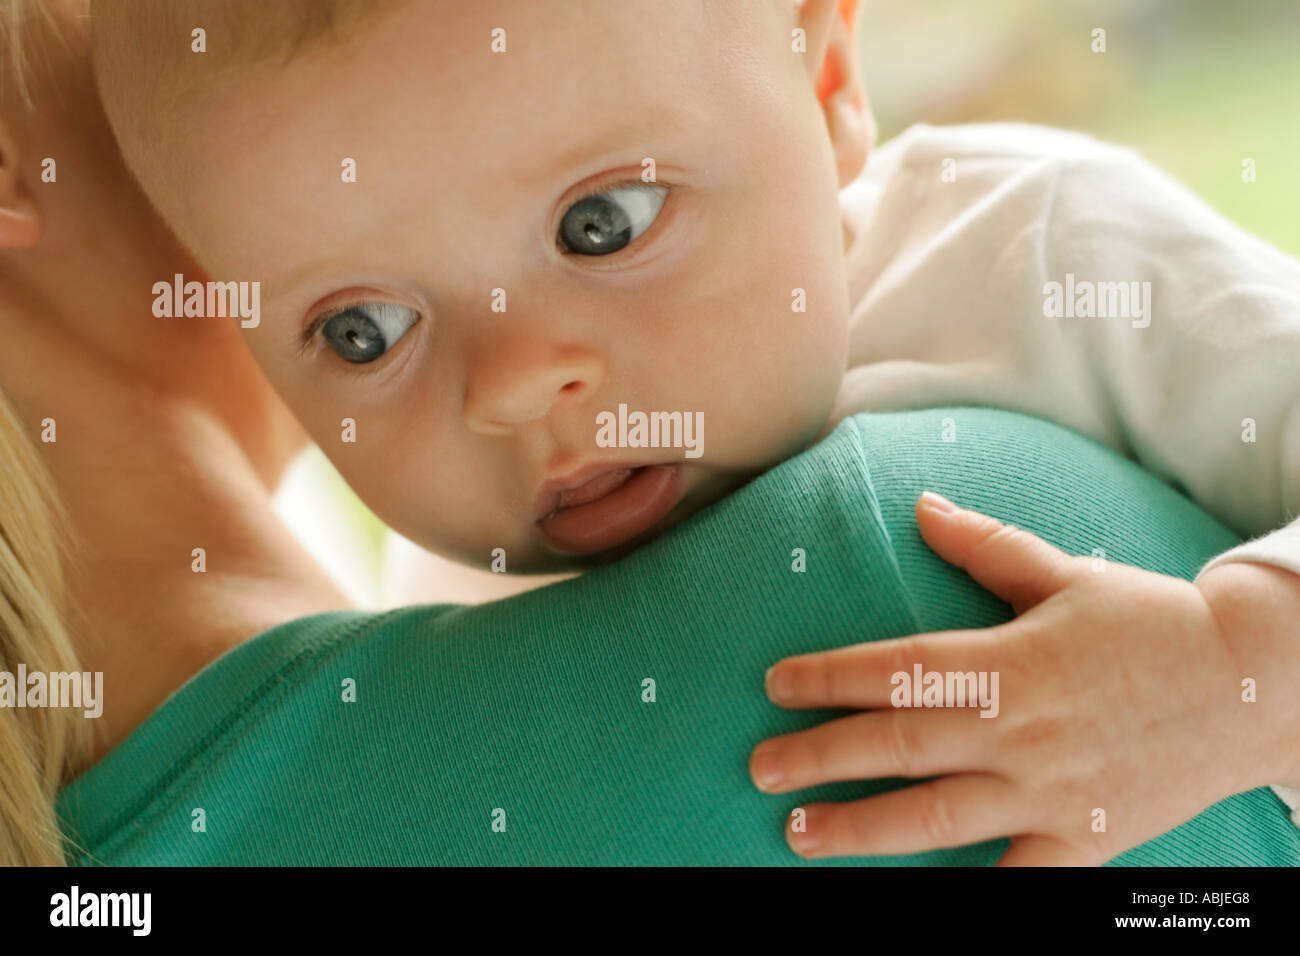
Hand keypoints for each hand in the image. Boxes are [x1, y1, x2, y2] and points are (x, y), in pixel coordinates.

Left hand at [749, 492, 1299, 864]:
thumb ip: (984, 546)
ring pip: (937, 818)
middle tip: (760, 765)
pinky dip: (970, 892)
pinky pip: (1016, 880)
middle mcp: (1022, 728)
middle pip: (900, 743)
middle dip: (821, 756)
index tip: (776, 683)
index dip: (830, 675)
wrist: (1251, 684)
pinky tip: (910, 898)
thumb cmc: (1150, 622)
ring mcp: (1051, 791)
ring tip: (798, 832)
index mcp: (1010, 659)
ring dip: (862, 827)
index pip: (898, 666)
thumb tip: (921, 506)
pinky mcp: (1084, 839)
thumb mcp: (1065, 574)